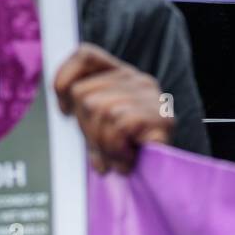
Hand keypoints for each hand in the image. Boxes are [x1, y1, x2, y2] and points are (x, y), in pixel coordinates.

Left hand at [54, 44, 172, 174]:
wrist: (169, 179)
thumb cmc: (130, 154)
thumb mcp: (99, 129)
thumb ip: (84, 113)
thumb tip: (65, 109)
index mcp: (122, 75)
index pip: (85, 55)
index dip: (64, 79)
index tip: (65, 110)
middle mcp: (139, 80)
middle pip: (84, 93)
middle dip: (86, 129)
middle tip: (101, 150)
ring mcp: (152, 97)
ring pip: (100, 110)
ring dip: (103, 144)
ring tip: (115, 157)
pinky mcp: (162, 119)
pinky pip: (120, 125)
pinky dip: (116, 148)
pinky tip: (127, 158)